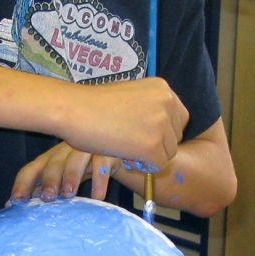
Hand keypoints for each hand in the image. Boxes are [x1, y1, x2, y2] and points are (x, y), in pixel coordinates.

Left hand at [11, 143, 119, 203]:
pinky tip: (98, 197)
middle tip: (48, 197)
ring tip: (69, 194)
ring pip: (75, 160)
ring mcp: (85, 149)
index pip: (30, 170)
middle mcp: (63, 152)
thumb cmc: (78, 167)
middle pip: (52, 164)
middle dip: (48, 180)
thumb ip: (38, 188)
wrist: (111, 149)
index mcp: (48, 160)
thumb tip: (9, 206)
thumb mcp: (59, 176)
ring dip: (71, 176)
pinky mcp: (105, 151)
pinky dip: (99, 180)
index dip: (22, 184)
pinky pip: (101, 163)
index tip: (17, 201)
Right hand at [58, 77, 188, 174]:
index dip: (165, 133)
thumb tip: (161, 129)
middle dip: (157, 146)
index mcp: (163, 88)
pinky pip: (157, 165)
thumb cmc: (93, 104)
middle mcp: (167, 103)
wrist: (73, 110)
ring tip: (125, 148)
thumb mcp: (131, 95)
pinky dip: (142, 166)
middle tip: (131, 144)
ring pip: (168, 153)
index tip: (147, 136)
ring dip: (149, 156)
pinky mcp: (151, 145)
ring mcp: (161, 124)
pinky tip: (125, 157)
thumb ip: (150, 108)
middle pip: (176, 138)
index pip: (181, 119)